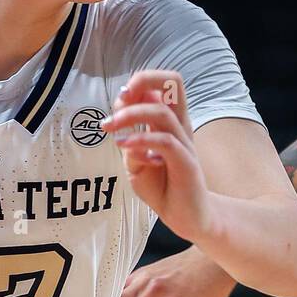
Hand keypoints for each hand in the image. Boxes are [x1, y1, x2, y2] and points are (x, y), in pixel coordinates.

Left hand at [102, 69, 212, 243]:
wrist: (184, 216)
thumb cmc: (162, 187)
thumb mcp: (135, 162)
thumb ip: (129, 140)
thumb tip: (119, 120)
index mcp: (169, 121)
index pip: (160, 85)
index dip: (137, 85)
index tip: (118, 101)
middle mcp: (179, 125)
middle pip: (173, 82)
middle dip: (144, 79)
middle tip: (120, 99)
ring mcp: (184, 142)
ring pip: (161, 112)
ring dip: (130, 115)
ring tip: (110, 127)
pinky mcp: (186, 162)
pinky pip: (165, 141)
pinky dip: (140, 140)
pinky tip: (123, 145)